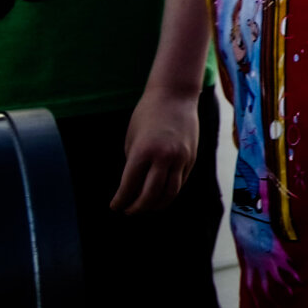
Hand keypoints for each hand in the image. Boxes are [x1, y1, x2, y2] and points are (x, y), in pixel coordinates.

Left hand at [113, 85, 198, 213]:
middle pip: (150, 195)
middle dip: (137, 208)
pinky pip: (180, 182)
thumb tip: (134, 189)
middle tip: (128, 211)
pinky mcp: (192, 157)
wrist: (175, 95)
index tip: (115, 206)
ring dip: (156, 205)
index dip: (121, 201)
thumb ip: (135, 165)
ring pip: (169, 193)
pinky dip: (169, 192)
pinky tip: (160, 194)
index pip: (129, 187)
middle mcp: (164, 157)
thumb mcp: (133, 140)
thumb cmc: (147, 115)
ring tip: (146, 207)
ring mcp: (181, 158)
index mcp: (143, 152)